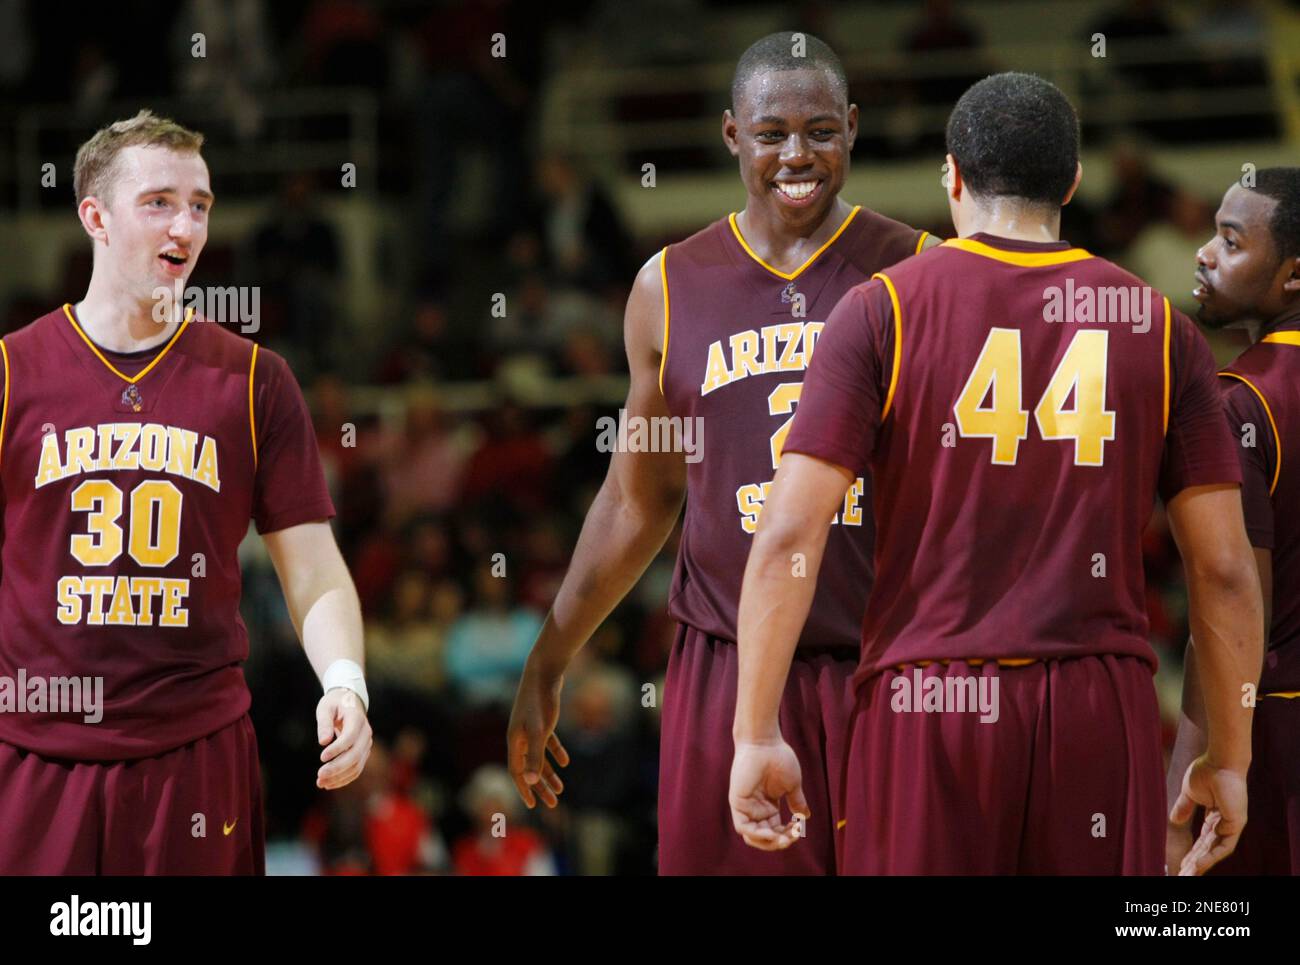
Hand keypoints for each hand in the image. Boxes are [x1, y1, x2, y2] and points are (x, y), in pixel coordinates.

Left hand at [316, 688, 372, 789]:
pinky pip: (356, 769)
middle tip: (319, 776)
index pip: (350, 737)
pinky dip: (344, 779)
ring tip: (320, 782)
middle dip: (338, 767)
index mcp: (357, 718)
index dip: (338, 748)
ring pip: (357, 765)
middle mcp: (365, 732)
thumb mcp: (325, 708)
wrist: (349, 702)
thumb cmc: (335, 704)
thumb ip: (324, 723)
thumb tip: (323, 741)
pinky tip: (329, 784)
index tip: (322, 757)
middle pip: (355, 754)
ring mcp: (366, 744)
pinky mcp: (363, 753)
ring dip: (339, 777)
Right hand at [506, 656, 569, 808]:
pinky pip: (547, 742)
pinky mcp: (542, 719)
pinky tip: (565, 761)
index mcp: (515, 741)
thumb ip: (535, 756)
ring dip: (549, 773)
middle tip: (552, 803)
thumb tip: (531, 782)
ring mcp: (530, 728)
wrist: (544, 670)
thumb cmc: (540, 701)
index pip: (517, 772)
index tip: (532, 805)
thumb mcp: (540, 731)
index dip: (524, 789)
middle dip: (540, 787)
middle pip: (529, 768)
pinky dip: (555, 753)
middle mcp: (519, 736)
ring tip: (560, 789)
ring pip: (538, 757)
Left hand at [729, 738, 808, 850]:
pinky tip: (771, 834)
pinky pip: (742, 827)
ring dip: (769, 842)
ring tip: (783, 839)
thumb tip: (806, 818)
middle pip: (765, 837)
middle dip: (780, 842)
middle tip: (792, 838)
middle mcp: (756, 809)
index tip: (800, 830)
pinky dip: (757, 835)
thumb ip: (797, 802)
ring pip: (752, 836)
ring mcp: (745, 807)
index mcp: (768, 806)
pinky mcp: (737, 802)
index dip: (788, 835)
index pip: (776, 830)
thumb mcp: (792, 785)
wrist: (765, 743)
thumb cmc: (779, 758)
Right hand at [1168, 755, 1247, 874]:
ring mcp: (1231, 825)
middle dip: (1194, 863)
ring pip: (1215, 851)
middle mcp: (1224, 824)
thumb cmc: (1206, 772)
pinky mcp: (1236, 823)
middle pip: (1208, 850)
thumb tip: (1173, 821)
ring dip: (1201, 863)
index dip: (1192, 854)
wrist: (1219, 761)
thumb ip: (1183, 808)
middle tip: (1182, 875)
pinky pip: (1224, 845)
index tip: (1181, 865)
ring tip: (1188, 873)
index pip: (1203, 842)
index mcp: (1214, 818)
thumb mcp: (1189, 793)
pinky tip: (1199, 862)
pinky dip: (1212, 855)